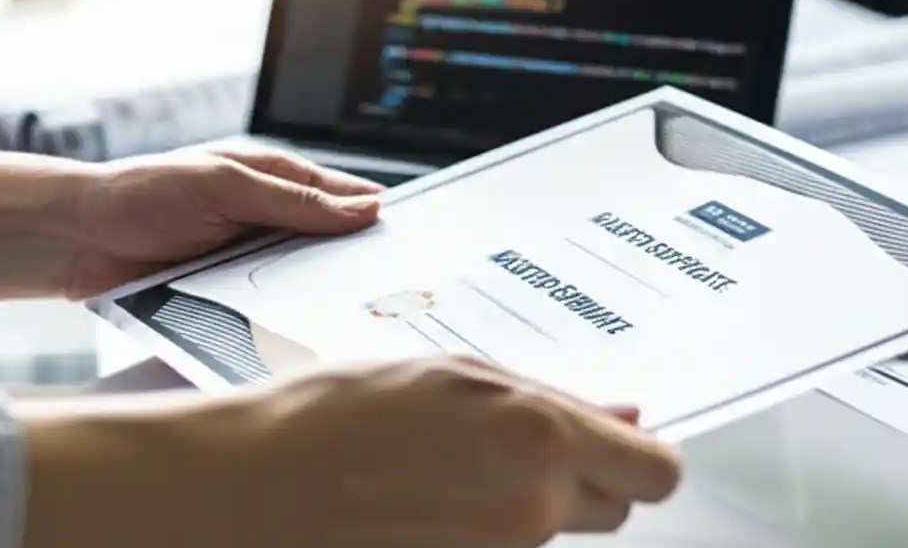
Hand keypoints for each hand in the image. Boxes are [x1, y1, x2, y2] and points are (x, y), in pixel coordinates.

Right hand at [17, 357, 682, 547]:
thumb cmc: (330, 419)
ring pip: (559, 530)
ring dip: (535, 501)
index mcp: (540, 437)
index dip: (638, 452)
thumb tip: (620, 418)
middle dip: (587, 475)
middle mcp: (534, 509)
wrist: (251, 491)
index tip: (618, 441)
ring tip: (461, 465)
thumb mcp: (451, 376)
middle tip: (522, 444)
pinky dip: (491, 527)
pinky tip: (439, 498)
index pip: (656, 471)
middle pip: (615, 505)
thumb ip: (546, 400)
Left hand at [65, 146, 382, 296]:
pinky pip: (266, 310)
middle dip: (354, 264)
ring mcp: (246, 259)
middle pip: (328, 244)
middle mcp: (265, 218)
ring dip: (318, 296)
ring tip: (355, 317)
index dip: (374, 216)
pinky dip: (282, 319)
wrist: (73, 241)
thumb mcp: (226, 186)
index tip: (409, 243)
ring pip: (300, 282)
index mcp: (272, 177)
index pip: (341, 196)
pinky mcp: (225, 296)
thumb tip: (365, 208)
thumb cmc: (142, 195)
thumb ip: (294, 201)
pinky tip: (302, 334)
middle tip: (392, 290)